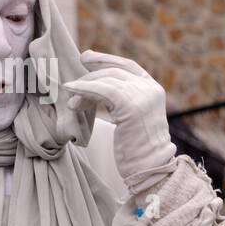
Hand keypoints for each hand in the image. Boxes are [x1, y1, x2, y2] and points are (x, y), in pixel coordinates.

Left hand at [64, 50, 175, 188]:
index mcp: (153, 89)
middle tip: (71, 83)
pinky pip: (102, 90)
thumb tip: (92, 88)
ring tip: (71, 102)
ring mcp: (142, 95)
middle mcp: (150, 89)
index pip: (127, 66)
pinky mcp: (131, 105)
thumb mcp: (131, 118)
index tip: (86, 57)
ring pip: (106, 81)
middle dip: (90, 75)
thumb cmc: (136, 150)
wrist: (150, 168)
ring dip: (84, 88)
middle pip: (114, 72)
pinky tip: (71, 91)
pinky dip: (84, 89)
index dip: (106, 60)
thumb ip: (119, 101)